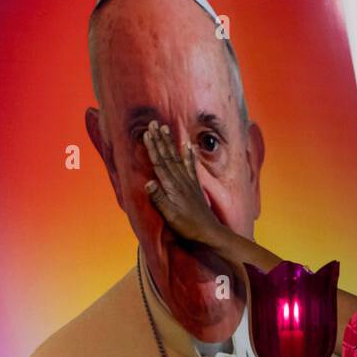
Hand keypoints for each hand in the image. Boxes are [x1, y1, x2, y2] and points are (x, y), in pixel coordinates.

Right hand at [142, 121, 230, 250]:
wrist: (209, 233)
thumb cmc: (187, 227)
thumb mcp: (170, 216)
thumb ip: (159, 199)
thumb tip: (148, 182)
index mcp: (172, 187)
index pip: (159, 163)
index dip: (152, 148)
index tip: (147, 133)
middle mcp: (181, 181)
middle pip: (168, 156)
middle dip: (160, 139)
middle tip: (153, 123)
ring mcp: (189, 182)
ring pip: (177, 157)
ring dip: (171, 142)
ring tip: (166, 128)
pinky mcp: (195, 186)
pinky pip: (191, 166)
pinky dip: (189, 154)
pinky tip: (188, 144)